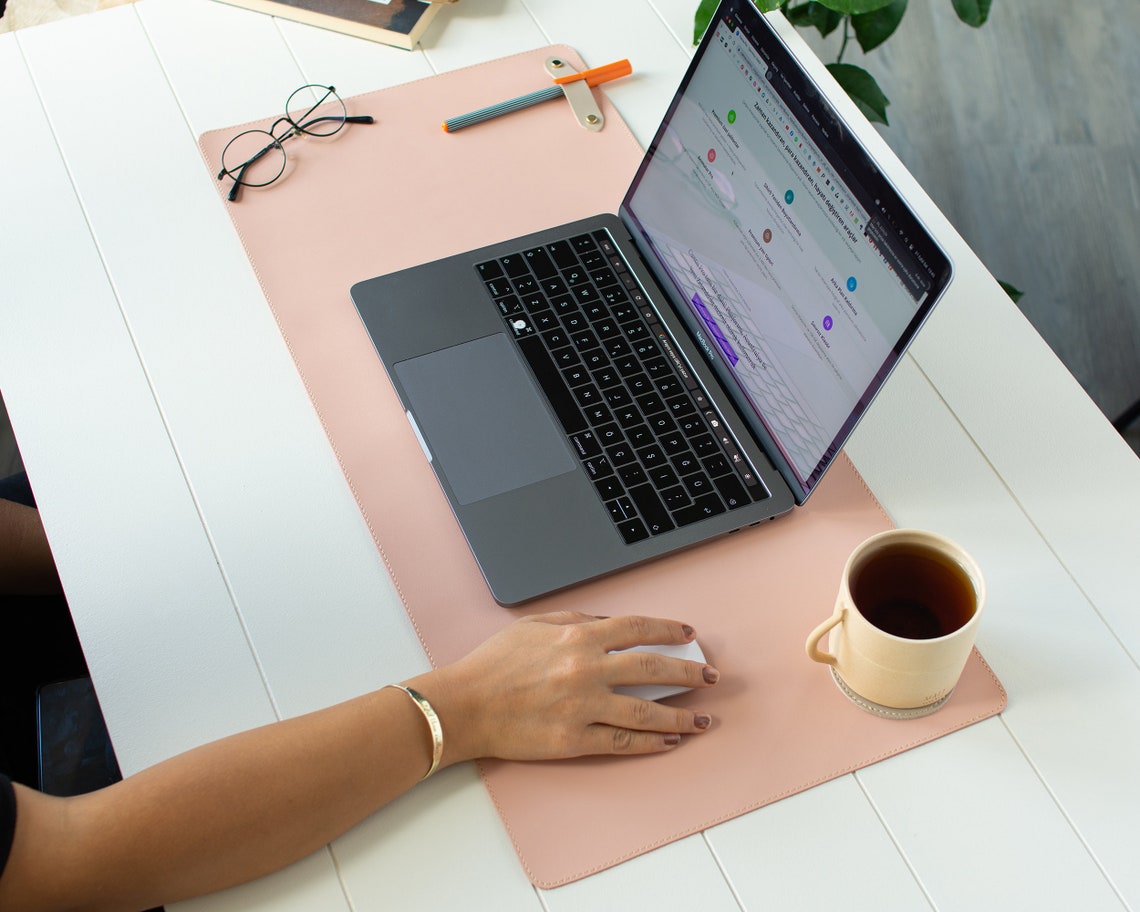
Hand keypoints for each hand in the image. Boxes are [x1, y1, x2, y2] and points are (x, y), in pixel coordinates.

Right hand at [406, 612, 718, 765]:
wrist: (464, 705)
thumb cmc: (492, 664)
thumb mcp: (533, 626)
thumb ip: (575, 620)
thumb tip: (609, 623)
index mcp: (578, 638)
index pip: (637, 629)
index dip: (668, 630)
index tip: (687, 634)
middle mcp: (587, 671)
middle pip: (653, 670)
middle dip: (688, 673)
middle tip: (710, 676)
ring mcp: (583, 708)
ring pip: (646, 713)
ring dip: (681, 716)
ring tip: (703, 719)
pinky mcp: (575, 741)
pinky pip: (623, 743)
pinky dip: (651, 743)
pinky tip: (669, 741)